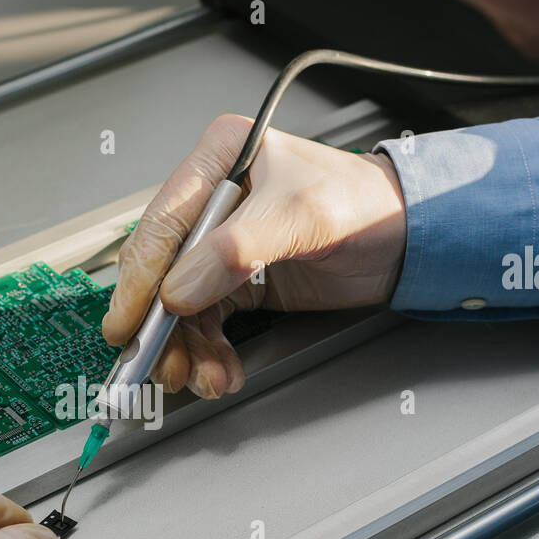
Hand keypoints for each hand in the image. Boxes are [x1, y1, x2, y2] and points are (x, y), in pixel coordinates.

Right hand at [102, 114, 407, 397]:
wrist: (409, 240)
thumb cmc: (367, 206)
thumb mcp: (303, 217)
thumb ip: (237, 250)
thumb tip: (178, 290)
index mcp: (219, 160)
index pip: (161, 223)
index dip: (140, 278)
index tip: (129, 323)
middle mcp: (212, 201)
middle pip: (159, 270)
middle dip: (159, 324)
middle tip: (157, 365)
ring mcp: (220, 245)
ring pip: (177, 306)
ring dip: (185, 349)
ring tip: (201, 378)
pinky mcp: (235, 281)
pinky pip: (205, 323)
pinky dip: (207, 354)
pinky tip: (218, 372)